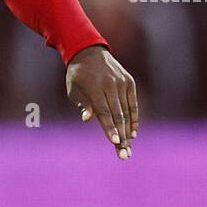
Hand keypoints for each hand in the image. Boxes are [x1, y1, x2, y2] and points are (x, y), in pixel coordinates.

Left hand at [66, 44, 138, 159]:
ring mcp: (122, 83)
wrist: (90, 51)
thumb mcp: (73, 88)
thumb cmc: (77, 75)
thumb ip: (82, 103)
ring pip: (127, 112)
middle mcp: (111, 85)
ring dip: (128, 132)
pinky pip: (133, 104)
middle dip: (121, 137)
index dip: (109, 128)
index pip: (104, 112)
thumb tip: (88, 119)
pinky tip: (133, 134)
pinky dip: (134, 119)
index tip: (114, 142)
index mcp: (95, 86)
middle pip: (118, 115)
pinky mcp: (129, 82)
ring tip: (127, 149)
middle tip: (123, 155)